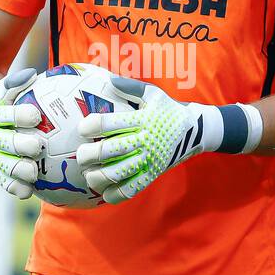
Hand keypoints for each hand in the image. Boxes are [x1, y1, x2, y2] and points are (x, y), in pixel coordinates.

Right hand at [0, 68, 44, 198]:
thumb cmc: (0, 102)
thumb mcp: (3, 89)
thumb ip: (16, 83)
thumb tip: (31, 75)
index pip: (4, 115)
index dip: (19, 115)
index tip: (35, 115)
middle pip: (4, 142)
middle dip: (20, 145)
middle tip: (37, 146)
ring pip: (2, 165)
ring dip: (17, 169)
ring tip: (33, 172)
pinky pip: (3, 181)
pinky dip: (14, 187)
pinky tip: (29, 192)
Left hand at [75, 76, 208, 204]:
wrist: (193, 131)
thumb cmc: (166, 110)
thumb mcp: (152, 94)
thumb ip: (130, 87)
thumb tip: (108, 80)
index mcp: (141, 120)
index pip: (109, 123)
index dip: (91, 126)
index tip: (83, 129)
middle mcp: (144, 141)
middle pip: (109, 150)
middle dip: (89, 155)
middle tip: (80, 156)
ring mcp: (149, 160)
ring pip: (117, 174)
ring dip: (97, 177)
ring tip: (89, 175)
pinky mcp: (152, 175)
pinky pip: (131, 190)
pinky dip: (115, 194)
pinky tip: (105, 192)